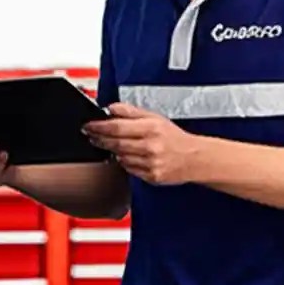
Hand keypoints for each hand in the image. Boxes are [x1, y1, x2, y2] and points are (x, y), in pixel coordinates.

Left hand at [84, 103, 202, 184]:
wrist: (194, 158)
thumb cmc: (175, 138)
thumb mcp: (155, 118)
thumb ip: (131, 112)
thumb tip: (111, 108)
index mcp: (151, 128)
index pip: (117, 127)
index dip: (99, 127)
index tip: (89, 126)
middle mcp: (150, 146)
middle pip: (115, 143)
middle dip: (100, 139)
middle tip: (91, 135)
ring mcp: (150, 163)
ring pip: (120, 157)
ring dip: (112, 151)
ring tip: (108, 144)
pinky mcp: (151, 176)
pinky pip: (129, 169)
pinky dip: (125, 162)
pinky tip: (126, 156)